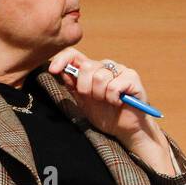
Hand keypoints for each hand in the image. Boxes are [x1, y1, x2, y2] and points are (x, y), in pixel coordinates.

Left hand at [47, 47, 161, 149]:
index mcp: (92, 70)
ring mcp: (120, 70)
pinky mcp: (132, 78)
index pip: (74, 55)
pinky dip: (113, 98)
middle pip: (87, 66)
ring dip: (101, 95)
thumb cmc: (106, 115)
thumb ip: (73, 85)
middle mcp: (106, 66)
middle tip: (95, 99)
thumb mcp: (83, 101)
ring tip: (109, 102)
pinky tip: (118, 102)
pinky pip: (114, 86)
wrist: (125, 130)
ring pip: (100, 77)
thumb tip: (60, 70)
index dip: (62, 59)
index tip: (53, 70)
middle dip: (86, 88)